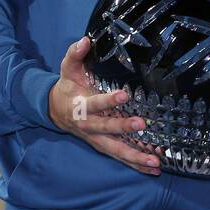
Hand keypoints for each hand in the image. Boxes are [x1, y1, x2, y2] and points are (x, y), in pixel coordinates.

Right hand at [47, 36, 161, 175]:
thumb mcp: (67, 69)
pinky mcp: (103, 146)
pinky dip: (136, 164)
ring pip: (116, 150)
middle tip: (143, 125)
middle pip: (107, 129)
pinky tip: (154, 169)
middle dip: (124, 128)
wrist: (53, 110)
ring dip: (135, 157)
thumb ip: (75, 55)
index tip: (125, 95)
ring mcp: (96, 138)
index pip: (95, 103)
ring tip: (156, 162)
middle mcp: (89, 125)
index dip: (109, 100)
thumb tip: (85, 40)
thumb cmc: (67, 87)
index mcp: (81, 106)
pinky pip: (120, 157)